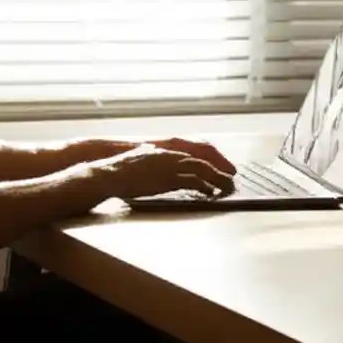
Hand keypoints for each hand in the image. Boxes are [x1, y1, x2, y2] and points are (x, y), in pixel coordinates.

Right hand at [96, 143, 234, 199]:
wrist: (111, 173)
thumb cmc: (120, 169)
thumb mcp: (140, 158)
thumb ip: (152, 158)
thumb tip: (156, 162)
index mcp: (165, 150)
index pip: (196, 150)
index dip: (212, 158)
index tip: (221, 166)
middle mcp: (171, 155)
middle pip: (204, 159)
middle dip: (220, 168)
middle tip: (231, 177)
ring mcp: (171, 166)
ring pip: (203, 170)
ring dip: (218, 178)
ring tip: (227, 187)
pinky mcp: (169, 179)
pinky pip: (194, 182)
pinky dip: (206, 187)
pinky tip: (211, 193)